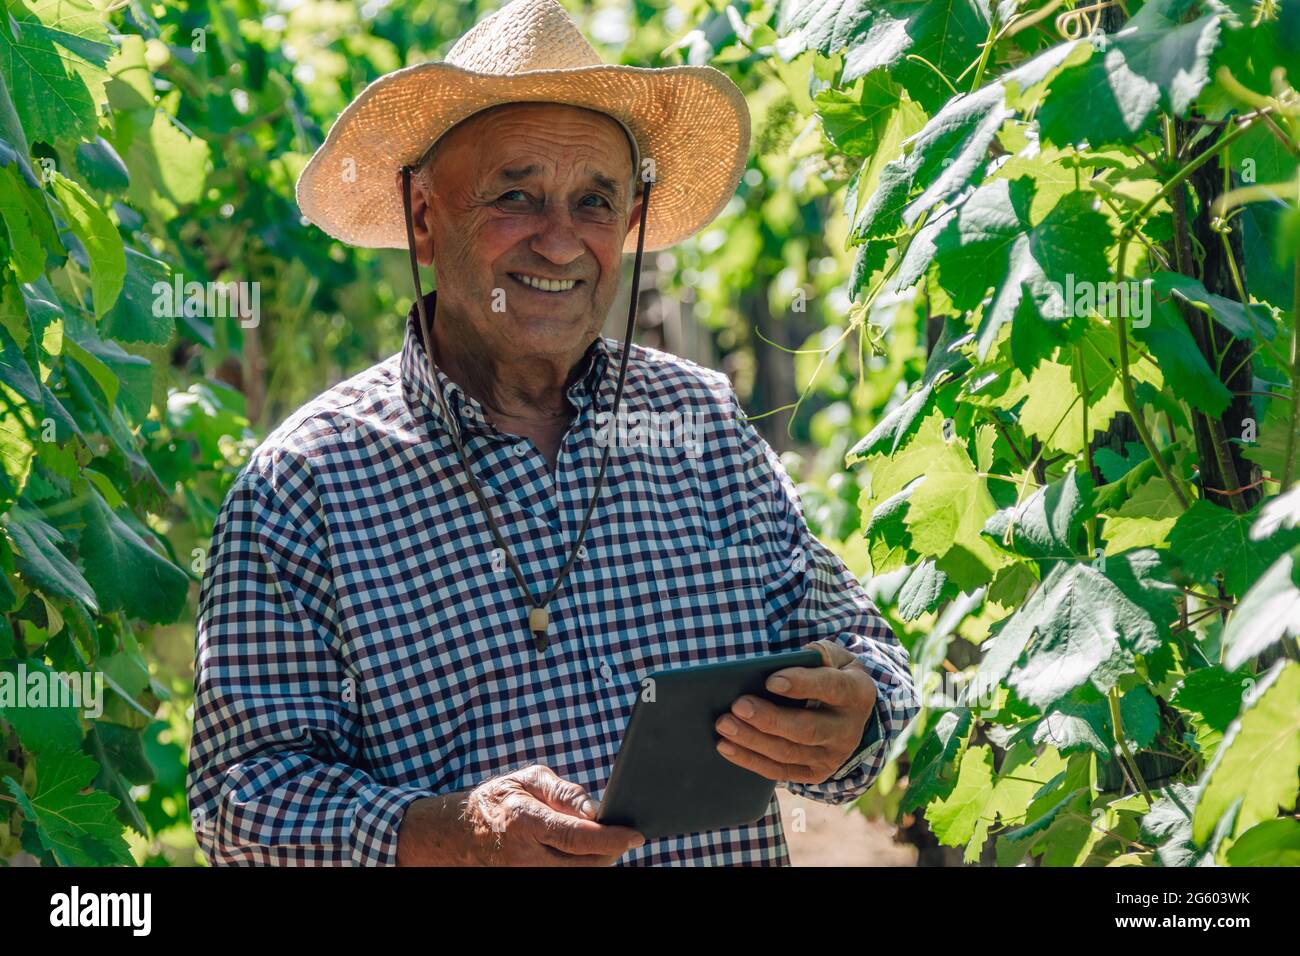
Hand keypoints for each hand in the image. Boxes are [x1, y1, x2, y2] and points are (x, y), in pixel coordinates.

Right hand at [399, 764, 643, 865]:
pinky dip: (579, 866)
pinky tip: (580, 852)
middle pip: (584, 863)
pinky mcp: (526, 883)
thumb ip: (564, 793)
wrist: (457, 834)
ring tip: (598, 840)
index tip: (635, 835)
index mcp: (525, 821)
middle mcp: (524, 856)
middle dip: (609, 850)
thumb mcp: (528, 780)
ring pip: (578, 875)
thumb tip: (595, 809)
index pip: (577, 837)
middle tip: (621, 834)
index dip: (610, 838)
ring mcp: (524, 875)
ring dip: (596, 860)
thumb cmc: (499, 799)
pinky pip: (565, 878)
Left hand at [714, 639, 877, 784]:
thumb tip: (794, 659)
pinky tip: (726, 746)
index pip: (831, 687)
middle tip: (738, 706)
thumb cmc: (833, 675)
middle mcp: (848, 730)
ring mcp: (832, 756)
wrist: (849, 713)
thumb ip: (821, 653)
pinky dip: (750, 760)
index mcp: (857, 693)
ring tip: (724, 724)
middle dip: (769, 719)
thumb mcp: (837, 657)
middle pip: (806, 729)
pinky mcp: (814, 773)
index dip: (801, 684)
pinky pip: (779, 771)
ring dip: (752, 740)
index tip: (770, 681)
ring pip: (788, 752)